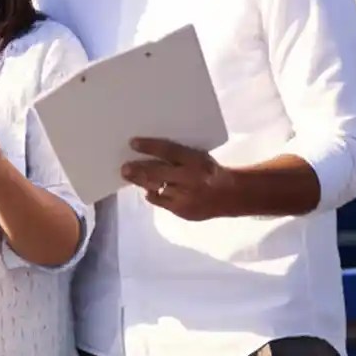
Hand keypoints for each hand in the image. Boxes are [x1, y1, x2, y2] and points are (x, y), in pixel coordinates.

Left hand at [121, 138, 237, 220]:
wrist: (231, 195)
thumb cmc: (210, 170)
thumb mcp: (199, 156)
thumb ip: (178, 156)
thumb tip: (149, 153)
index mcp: (196, 161)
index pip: (169, 151)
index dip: (149, 146)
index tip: (133, 143)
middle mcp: (190, 179)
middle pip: (158, 173)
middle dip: (138, 170)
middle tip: (124, 167)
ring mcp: (186, 198)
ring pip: (157, 189)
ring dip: (142, 183)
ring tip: (130, 176)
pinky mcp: (184, 212)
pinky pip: (163, 203)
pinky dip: (154, 195)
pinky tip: (148, 191)